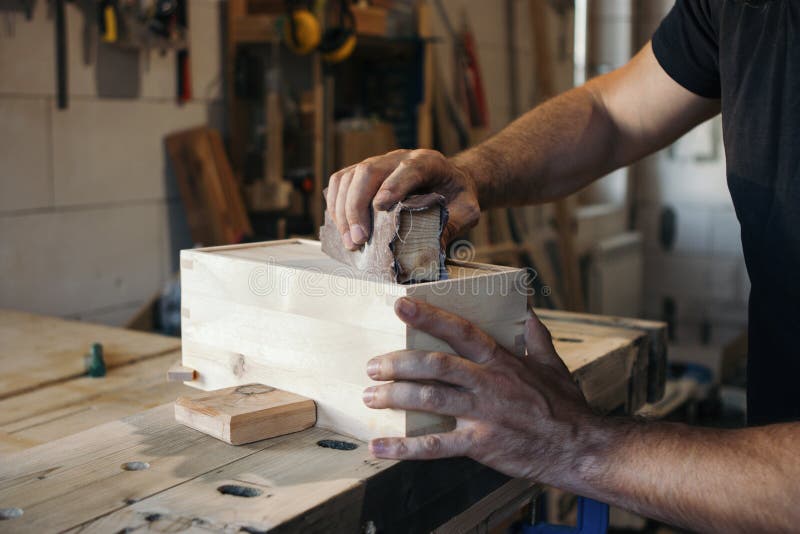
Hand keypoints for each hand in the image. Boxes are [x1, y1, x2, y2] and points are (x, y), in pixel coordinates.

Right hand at [326, 149, 479, 249]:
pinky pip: (340, 182)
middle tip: (358, 240)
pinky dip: (335, 205)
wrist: (449, 182)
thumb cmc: (457, 197)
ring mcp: (378, 164)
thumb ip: (453, 226)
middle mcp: (399, 158)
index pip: (408, 168)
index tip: (381, 208)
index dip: (393, 186)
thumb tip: (431, 250)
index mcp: (428, 162)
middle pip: (368, 171)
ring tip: (350, 241)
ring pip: (349, 177)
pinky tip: (342, 229)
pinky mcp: (362, 174)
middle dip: (357, 207)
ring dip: (342, 210)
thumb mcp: (467, 212)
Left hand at [362, 297, 600, 482]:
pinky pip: (436, 446)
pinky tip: (379, 447)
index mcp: (502, 360)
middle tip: (372, 365)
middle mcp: (488, 383)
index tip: (399, 305)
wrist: (580, 447)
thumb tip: (527, 306)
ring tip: (370, 397)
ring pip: (430, 400)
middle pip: (436, 365)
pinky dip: (404, 448)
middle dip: (398, 363)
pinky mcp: (480, 444)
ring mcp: (483, 414)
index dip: (429, 316)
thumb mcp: (552, 363)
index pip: (460, 330)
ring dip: (395, 397)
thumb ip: (535, 334)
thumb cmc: (564, 405)